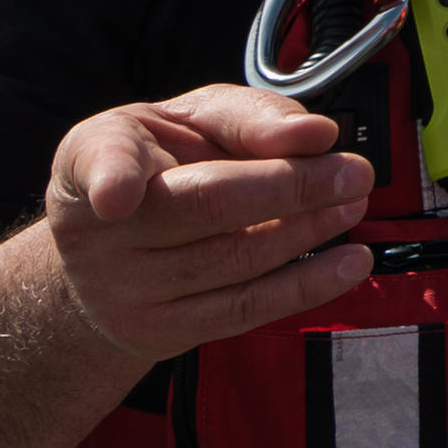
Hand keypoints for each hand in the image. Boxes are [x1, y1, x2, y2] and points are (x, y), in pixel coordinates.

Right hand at [38, 84, 375, 360]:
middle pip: (203, 206)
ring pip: (234, 257)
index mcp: (92, 155)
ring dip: (311, 228)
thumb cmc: (160, 169)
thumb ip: (248, 117)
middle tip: (354, 171)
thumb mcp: (190, 121)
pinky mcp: (160, 330)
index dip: (111, 176)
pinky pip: (244, 308)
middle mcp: (96, 227)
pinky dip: (308, 285)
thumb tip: (315, 134)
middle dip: (291, 185)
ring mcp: (123, 287)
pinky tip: (351, 261)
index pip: (100, 160)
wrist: (109, 260)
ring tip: (354, 201)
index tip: (119, 194)